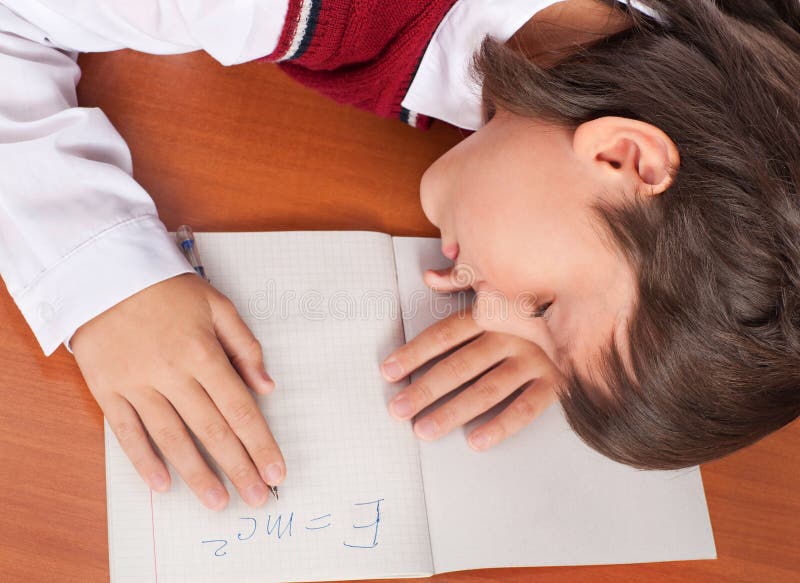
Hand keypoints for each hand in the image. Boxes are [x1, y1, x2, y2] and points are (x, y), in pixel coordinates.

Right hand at [71, 273, 284, 510]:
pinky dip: (144, 460)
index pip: (239, 409)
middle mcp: (172, 373)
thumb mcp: (217, 306)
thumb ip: (245, 347)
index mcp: (203, 353)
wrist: (103, 272)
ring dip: (196, 474)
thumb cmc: (167, 289)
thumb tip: (268, 388)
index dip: (260, 443)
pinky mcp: (107, 390)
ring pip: (172, 438)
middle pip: (212, 429)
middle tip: (256, 498)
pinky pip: (127, 432)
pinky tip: (163, 486)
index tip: (276, 471)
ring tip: (218, 502)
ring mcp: (137, 384)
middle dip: (238, 467)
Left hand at [381, 268, 560, 449]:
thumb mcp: (502, 283)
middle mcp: (510, 334)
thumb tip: (428, 277)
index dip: (414, 353)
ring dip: (453, 411)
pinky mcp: (558, 380)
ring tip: (424, 429)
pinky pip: (526, 407)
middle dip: (424, 389)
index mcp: (493, 311)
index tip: (388, 371)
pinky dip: (501, 425)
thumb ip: (462, 281)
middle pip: (458, 365)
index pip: (444, 334)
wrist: (599, 301)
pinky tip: (475, 440)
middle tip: (397, 410)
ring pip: (487, 390)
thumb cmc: (541, 297)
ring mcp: (535, 358)